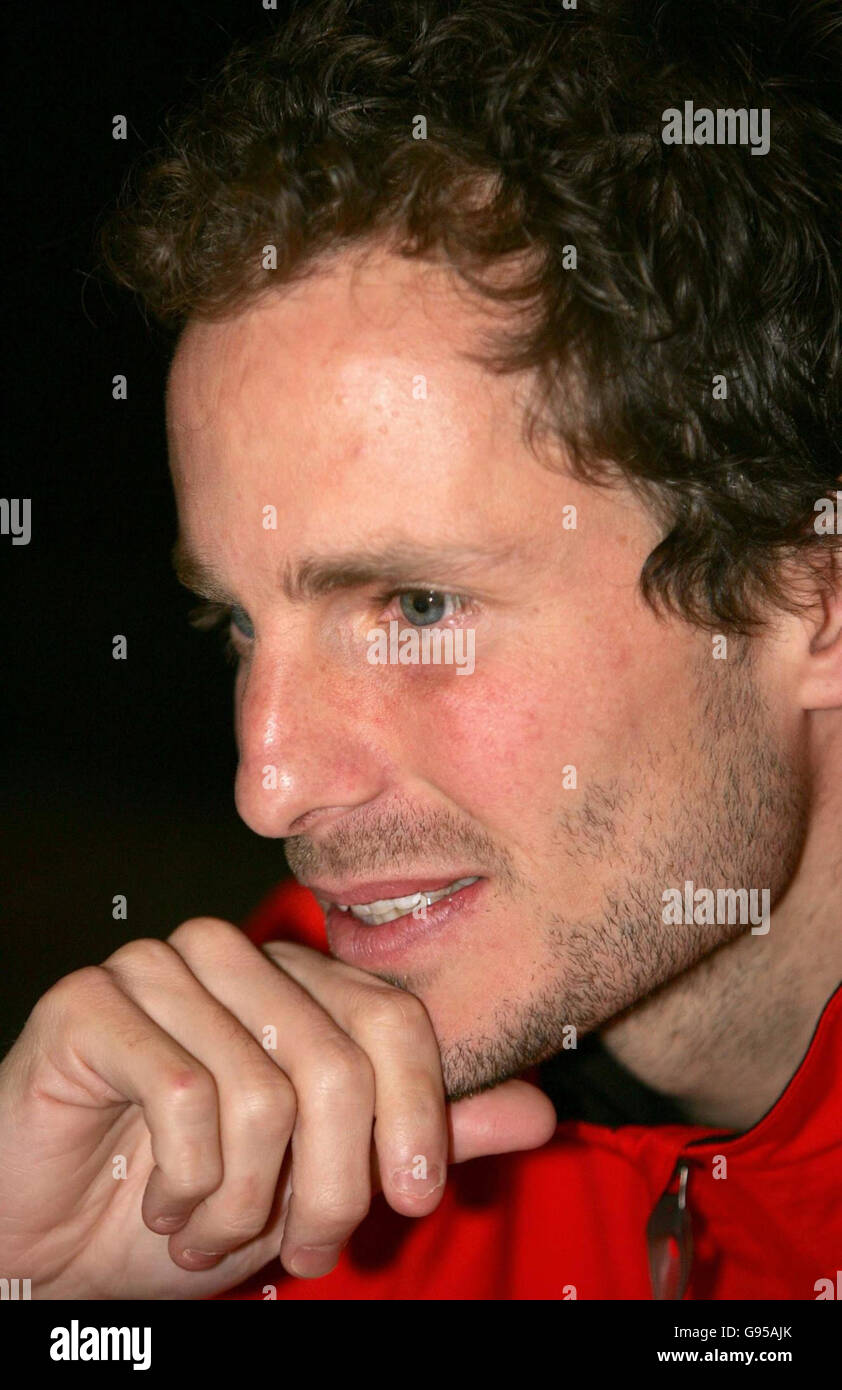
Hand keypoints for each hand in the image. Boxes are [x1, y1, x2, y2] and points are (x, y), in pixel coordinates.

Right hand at [0, 917, 556, 1298]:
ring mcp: (159, 968)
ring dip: (242, 1203)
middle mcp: (235, 955)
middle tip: (304, 1253)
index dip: (418, 1115)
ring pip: (261, 1091)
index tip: (409, 1199)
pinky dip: (183, 1183)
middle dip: (329, 1189)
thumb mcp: (325, 1179)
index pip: (394, 1019)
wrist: (61, 1240)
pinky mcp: (91, 1001)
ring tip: (207, 1231)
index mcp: (297, 980)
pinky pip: (181, 1092)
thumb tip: (541, 1109)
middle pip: (336, 1062)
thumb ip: (423, 1134)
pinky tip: (160, 1203)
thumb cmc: (198, 1201)